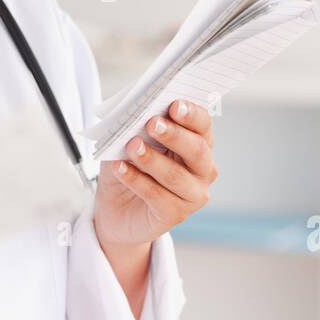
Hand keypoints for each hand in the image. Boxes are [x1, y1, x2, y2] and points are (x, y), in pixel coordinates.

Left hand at [93, 99, 217, 247]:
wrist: (116, 209)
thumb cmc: (129, 166)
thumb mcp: (128, 139)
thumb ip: (136, 124)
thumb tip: (136, 109)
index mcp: (198, 142)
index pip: (203, 125)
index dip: (191, 114)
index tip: (174, 105)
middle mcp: (203, 169)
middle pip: (197, 150)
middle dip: (174, 135)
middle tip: (152, 123)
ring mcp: (193, 195)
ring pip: (176, 175)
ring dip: (152, 159)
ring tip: (132, 146)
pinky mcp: (176, 215)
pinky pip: (157, 196)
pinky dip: (137, 180)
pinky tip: (120, 168)